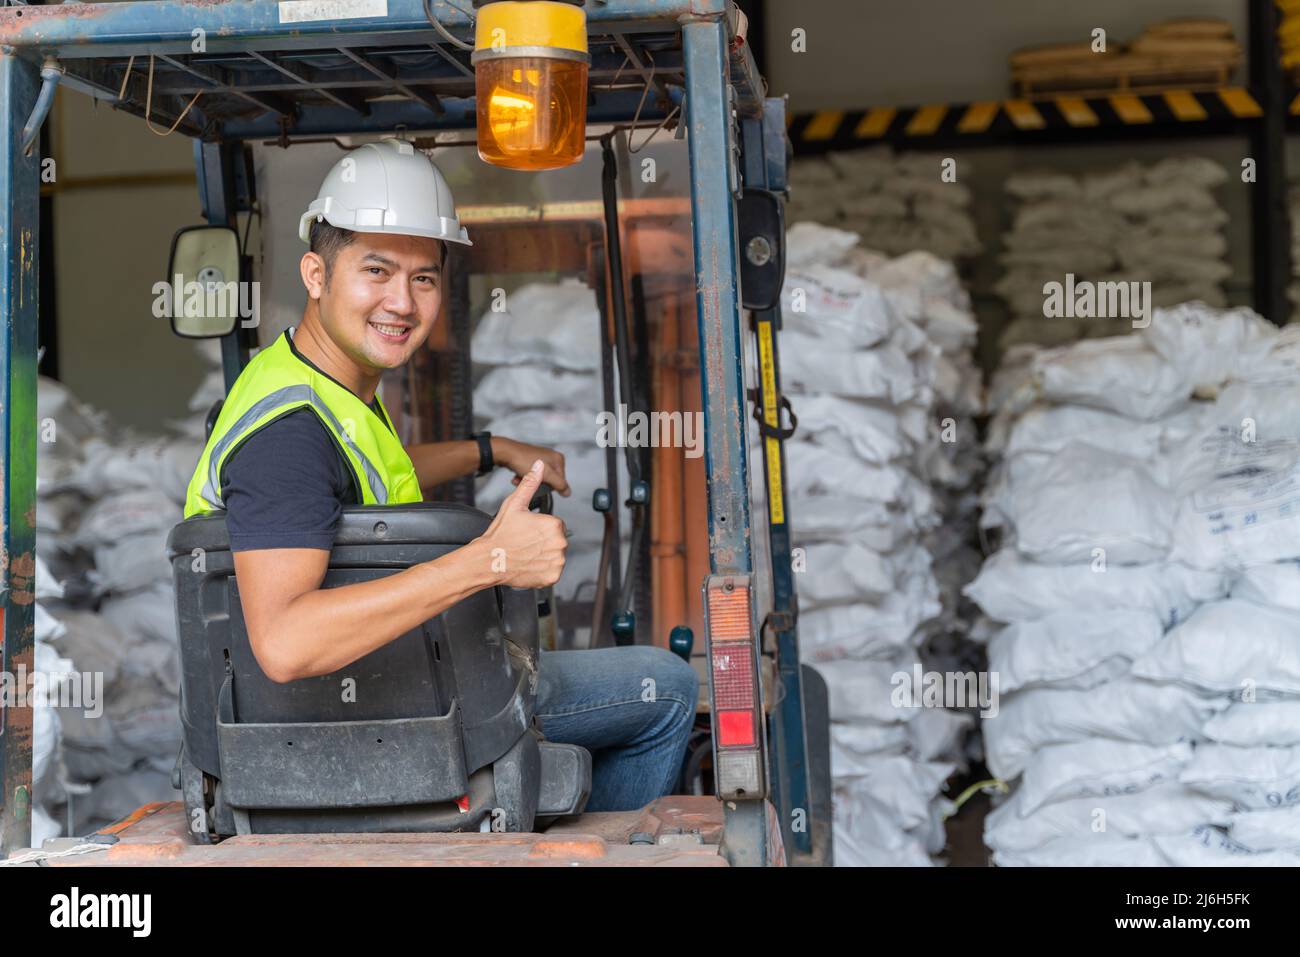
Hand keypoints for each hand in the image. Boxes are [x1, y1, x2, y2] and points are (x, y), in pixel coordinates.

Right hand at [477, 460, 567, 588]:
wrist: (488, 560)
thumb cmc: (500, 534)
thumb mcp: (514, 504)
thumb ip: (530, 483)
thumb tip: (539, 465)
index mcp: (554, 525)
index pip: (556, 525)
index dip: (540, 528)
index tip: (528, 532)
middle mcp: (559, 543)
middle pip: (557, 540)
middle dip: (544, 542)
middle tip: (525, 543)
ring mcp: (556, 562)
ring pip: (556, 556)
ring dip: (544, 556)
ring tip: (526, 554)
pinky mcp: (552, 576)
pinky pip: (553, 571)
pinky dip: (543, 570)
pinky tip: (529, 565)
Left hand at [492, 436, 570, 496]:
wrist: (505, 453)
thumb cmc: (523, 460)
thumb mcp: (545, 474)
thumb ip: (559, 484)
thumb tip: (567, 492)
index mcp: (558, 459)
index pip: (561, 482)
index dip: (550, 487)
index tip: (540, 485)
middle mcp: (550, 457)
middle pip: (549, 481)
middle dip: (537, 484)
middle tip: (530, 482)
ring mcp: (540, 459)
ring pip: (538, 479)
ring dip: (529, 482)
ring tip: (521, 478)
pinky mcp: (530, 461)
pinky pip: (531, 475)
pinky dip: (524, 478)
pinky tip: (518, 476)